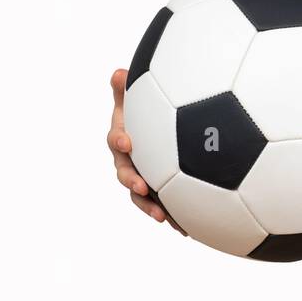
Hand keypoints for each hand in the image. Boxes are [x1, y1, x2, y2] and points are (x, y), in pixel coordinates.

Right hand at [108, 67, 187, 235]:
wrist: (158, 130)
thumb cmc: (145, 112)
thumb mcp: (135, 98)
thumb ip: (126, 89)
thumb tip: (118, 72)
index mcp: (123, 139)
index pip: (116, 140)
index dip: (119, 141)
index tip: (127, 142)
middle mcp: (129, 161)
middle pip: (125, 173)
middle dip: (131, 181)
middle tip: (142, 186)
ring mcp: (142, 178)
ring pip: (140, 195)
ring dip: (148, 206)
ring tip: (161, 216)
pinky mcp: (157, 191)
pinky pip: (161, 205)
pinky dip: (171, 216)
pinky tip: (185, 228)